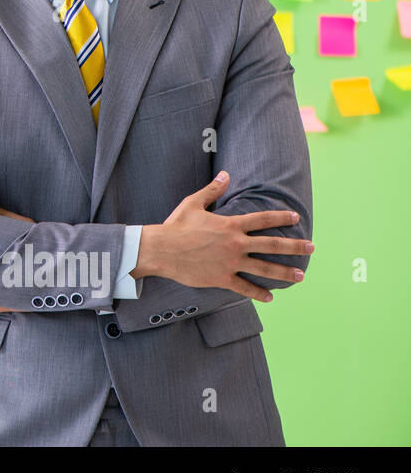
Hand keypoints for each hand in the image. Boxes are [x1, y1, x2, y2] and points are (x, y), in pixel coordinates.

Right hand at [136, 172, 313, 301]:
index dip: (281, 217)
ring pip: (265, 268)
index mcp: (231, 225)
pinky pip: (245, 287)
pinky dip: (259, 293)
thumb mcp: (193, 203)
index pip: (263, 219)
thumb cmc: (176, 225)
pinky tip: (271, 297)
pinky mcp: (222, 278)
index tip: (295, 218)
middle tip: (311, 247)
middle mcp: (236, 244)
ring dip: (285, 272)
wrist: (161, 249)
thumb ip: (212, 190)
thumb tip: (226, 174)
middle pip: (272, 245)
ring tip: (301, 275)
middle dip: (294, 246)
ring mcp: (230, 262)